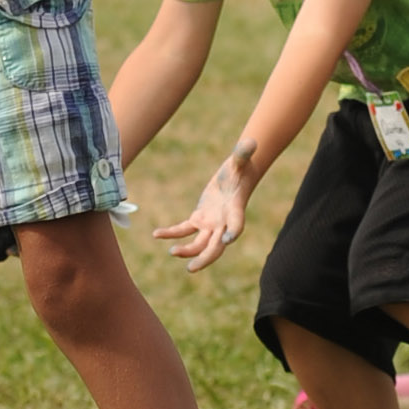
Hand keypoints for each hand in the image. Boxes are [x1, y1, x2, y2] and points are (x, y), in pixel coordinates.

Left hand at [152, 141, 255, 273]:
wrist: (237, 175)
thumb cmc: (241, 166)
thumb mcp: (241, 159)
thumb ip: (243, 153)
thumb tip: (251, 141)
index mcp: (235, 209)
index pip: (236, 224)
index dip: (233, 231)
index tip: (227, 239)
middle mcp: (223, 222)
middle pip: (216, 246)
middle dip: (205, 258)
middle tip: (192, 267)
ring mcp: (211, 223)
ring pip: (199, 243)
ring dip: (187, 250)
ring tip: (172, 252)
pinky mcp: (200, 219)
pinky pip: (184, 230)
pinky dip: (172, 233)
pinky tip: (156, 234)